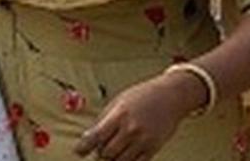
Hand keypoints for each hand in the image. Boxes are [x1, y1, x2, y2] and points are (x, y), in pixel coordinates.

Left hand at [74, 70, 203, 159]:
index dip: (83, 146)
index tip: (78, 151)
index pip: (96, 136)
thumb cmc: (144, 95)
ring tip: (111, 151)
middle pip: (106, 152)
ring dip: (112, 160)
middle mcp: (131, 129)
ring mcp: (143, 140)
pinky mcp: (153, 148)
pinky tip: (124, 156)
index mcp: (119, 115)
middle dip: (99, 153)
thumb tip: (90, 135)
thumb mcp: (119, 101)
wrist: (171, 96)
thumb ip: (105, 118)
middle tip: (98, 149)